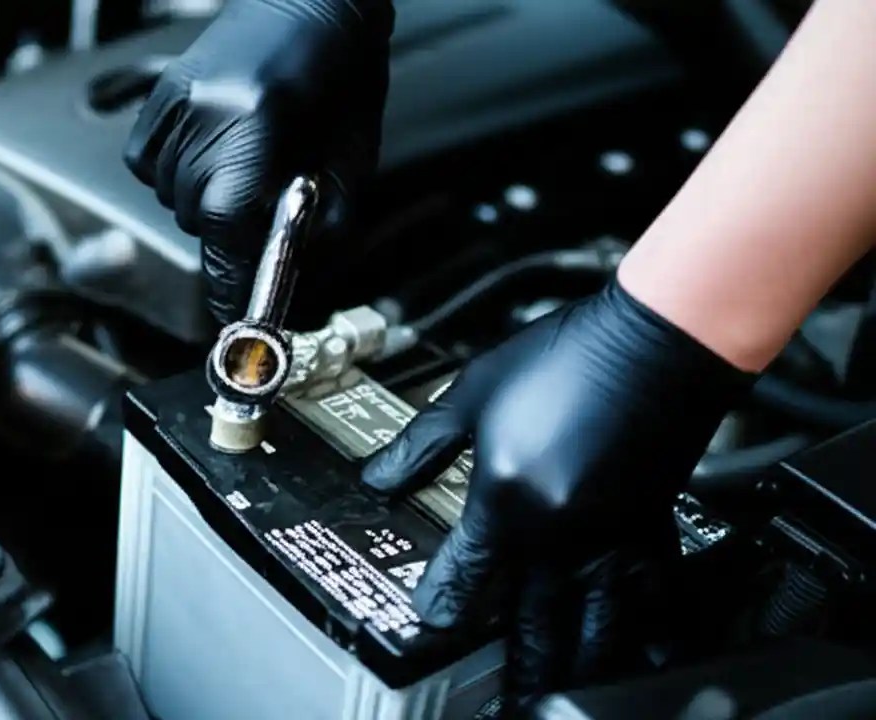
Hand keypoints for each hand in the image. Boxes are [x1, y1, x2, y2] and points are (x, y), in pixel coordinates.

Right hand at [123, 0, 391, 324]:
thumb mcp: (350, 162)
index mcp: (258, 126)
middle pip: (197, 221)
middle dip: (231, 236)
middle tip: (265, 217)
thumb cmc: (344, 74)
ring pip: (171, 200)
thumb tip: (290, 280)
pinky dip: (176, 178)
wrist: (315, 2)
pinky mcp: (158, 98)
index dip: (230, 282)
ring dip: (204, 205)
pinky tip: (211, 157)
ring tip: (246, 172)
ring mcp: (175, 103)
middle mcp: (206, 114)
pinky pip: (149, 168)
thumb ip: (322, 226)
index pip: (227, 229)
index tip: (236, 314)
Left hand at [362, 279, 752, 711]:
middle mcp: (558, 539)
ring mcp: (610, 543)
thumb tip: (375, 479)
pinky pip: (651, 604)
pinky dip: (645, 638)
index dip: (438, 609)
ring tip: (558, 697)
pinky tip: (643, 656)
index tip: (429, 623)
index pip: (460, 582)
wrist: (656, 340)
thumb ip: (419, 446)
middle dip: (512, 675)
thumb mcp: (471, 393)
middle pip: (528, 629)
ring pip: (592, 633)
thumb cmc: (568, 357)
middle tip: (501, 704)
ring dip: (573, 671)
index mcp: (505, 506)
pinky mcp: (652, 533)